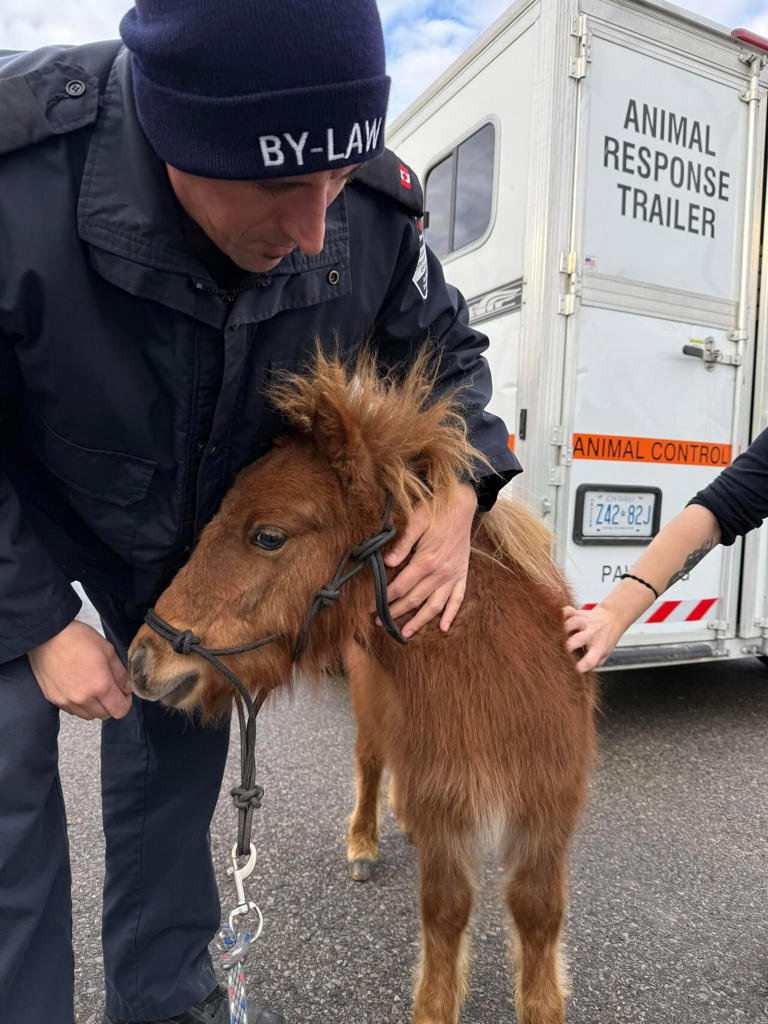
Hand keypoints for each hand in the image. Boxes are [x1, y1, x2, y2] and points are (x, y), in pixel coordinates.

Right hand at [28, 620, 131, 719]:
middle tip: (109, 687)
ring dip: (95, 706)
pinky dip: (79, 704)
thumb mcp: (108, 650)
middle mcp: (83, 698)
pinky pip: (73, 710)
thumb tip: (127, 688)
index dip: (126, 702)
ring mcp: (66, 701)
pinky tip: (79, 687)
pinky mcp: (54, 700)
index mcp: (100, 685)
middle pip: (105, 715)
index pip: (120, 710)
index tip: (124, 692)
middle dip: (111, 704)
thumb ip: (121, 674)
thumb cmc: (77, 638)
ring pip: (88, 715)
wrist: (46, 635)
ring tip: (92, 687)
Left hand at [378, 482, 476, 637]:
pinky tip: (444, 627)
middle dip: (395, 612)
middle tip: (379, 621)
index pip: (400, 586)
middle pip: (414, 599)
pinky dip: (451, 614)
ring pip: (435, 605)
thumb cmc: (435, 511)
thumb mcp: (416, 522)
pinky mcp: (461, 574)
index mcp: (426, 561)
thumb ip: (402, 544)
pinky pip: (457, 599)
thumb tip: (387, 563)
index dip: (384, 598)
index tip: (370, 606)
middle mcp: (441, 573)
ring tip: (405, 633)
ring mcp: (453, 575)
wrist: (462, 505)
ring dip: (419, 621)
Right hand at [562, 603, 625, 672]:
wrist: (613, 618)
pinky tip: (558, 620)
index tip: (571, 671)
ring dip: (562, 628)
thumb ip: (593, 663)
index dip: (579, 667)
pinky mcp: (579, 613)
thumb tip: (577, 672)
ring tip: (557, 635)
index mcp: (598, 648)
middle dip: (566, 646)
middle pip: (577, 640)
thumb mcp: (604, 654)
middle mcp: (592, 635)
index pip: (590, 661)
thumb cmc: (606, 638)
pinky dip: (561, 614)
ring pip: (572, 622)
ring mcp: (585, 623)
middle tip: (558, 651)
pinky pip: (568, 611)